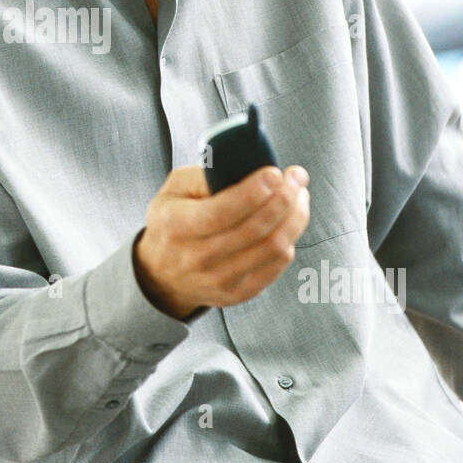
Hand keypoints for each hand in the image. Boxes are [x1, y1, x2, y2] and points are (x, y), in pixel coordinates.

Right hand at [132, 164, 309, 318]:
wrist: (162, 274)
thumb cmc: (172, 222)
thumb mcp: (173, 190)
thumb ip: (203, 176)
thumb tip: (244, 169)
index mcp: (177, 226)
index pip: (221, 212)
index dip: (253, 192)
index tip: (275, 173)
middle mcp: (197, 258)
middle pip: (254, 230)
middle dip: (284, 198)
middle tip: (297, 176)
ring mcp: (220, 280)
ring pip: (273, 248)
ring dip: (294, 217)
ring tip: (299, 195)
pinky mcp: (239, 293)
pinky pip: (277, 265)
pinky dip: (290, 238)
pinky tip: (290, 220)